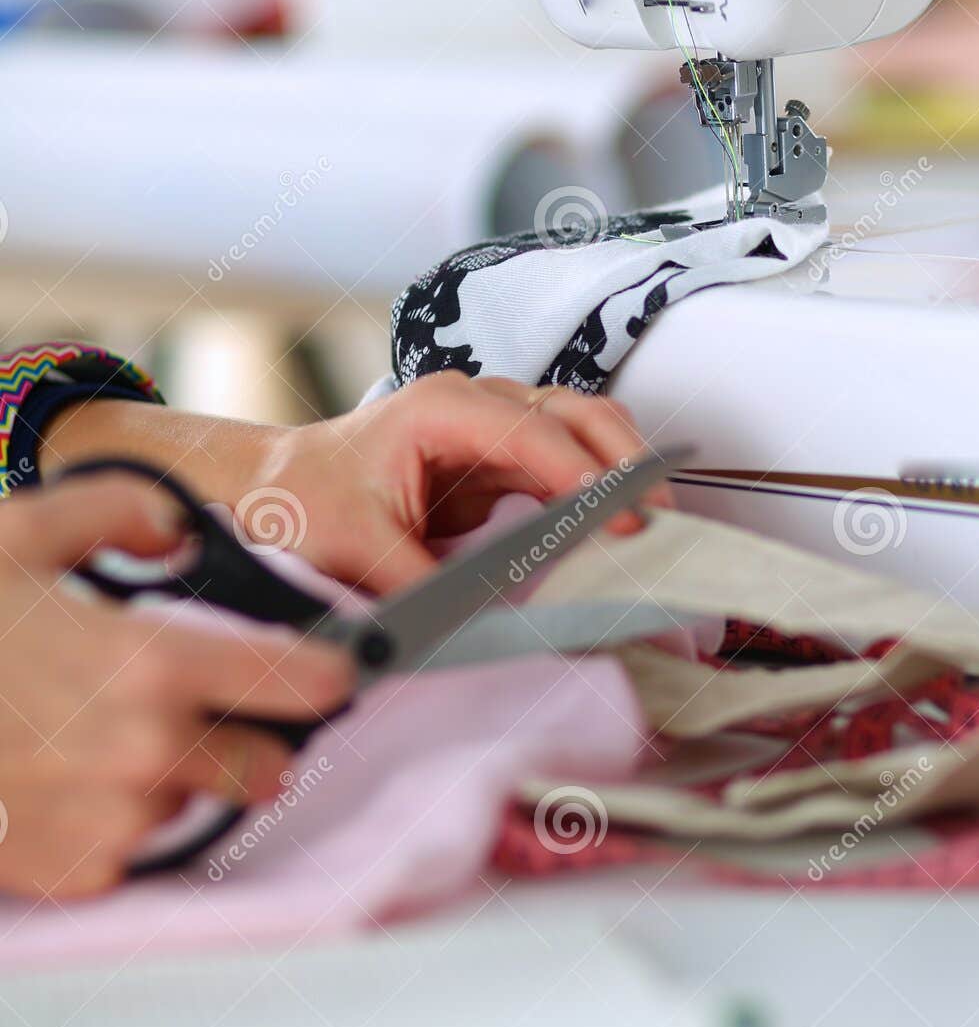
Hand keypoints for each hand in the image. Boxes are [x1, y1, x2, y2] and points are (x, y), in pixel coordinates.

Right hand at [0, 476, 354, 898]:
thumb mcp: (17, 532)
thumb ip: (118, 512)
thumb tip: (175, 529)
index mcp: (154, 665)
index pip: (301, 683)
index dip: (325, 674)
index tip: (331, 672)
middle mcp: (149, 753)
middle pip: (266, 766)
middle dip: (253, 739)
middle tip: (211, 712)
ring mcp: (112, 821)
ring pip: (196, 806)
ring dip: (178, 781)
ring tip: (105, 741)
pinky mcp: (74, 871)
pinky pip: (133, 849)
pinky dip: (116, 823)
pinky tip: (64, 782)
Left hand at [42, 374, 674, 595]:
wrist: (270, 490)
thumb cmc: (300, 504)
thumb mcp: (352, 551)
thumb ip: (421, 587)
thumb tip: (483, 622)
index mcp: (439, 411)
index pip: (535, 434)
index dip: (586, 477)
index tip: (623, 520)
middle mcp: (476, 404)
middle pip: (578, 413)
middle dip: (627, 461)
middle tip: (659, 519)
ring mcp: (494, 426)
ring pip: (586, 428)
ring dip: (625, 469)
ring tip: (657, 523)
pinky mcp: (502, 458)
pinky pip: (571, 460)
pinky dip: (604, 487)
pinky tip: (622, 528)